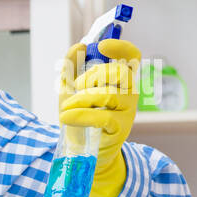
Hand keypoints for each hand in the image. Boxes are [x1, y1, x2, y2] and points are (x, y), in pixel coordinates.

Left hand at [58, 37, 140, 196]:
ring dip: (81, 99)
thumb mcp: (70, 89)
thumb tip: (79, 46)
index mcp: (120, 80)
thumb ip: (71, 67)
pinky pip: (102, 117)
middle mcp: (129, 93)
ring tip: (65, 108)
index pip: (132, 57)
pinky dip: (80, 115)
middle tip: (77, 87)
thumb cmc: (79, 116)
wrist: (81, 150)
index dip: (121, 47)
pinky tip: (65, 117)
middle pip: (120, 73)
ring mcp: (127, 111)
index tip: (102, 46)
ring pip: (108, 95)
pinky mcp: (120, 129)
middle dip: (93, 76)